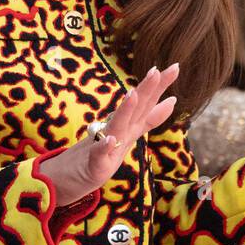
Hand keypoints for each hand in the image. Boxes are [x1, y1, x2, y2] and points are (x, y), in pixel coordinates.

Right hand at [37, 64, 179, 207]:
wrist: (68, 176)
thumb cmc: (103, 153)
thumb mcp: (130, 135)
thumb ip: (149, 119)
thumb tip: (173, 101)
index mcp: (128, 125)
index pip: (148, 104)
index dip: (161, 88)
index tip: (175, 67)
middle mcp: (117, 130)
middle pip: (135, 108)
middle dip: (147, 89)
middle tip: (157, 70)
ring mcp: (104, 145)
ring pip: (116, 126)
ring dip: (124, 110)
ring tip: (133, 94)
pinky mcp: (94, 164)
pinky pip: (98, 155)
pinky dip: (103, 147)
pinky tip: (109, 140)